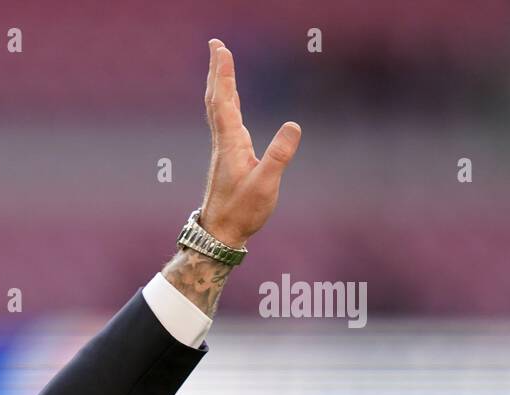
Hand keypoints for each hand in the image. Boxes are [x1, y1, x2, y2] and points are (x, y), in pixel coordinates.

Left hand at [198, 39, 300, 248]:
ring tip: (221, 63)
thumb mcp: (265, 185)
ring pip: (218, 108)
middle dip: (218, 70)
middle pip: (217, 98)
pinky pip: (224, 120)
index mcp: (230, 143)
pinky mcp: (227, 156)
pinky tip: (229, 100)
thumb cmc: (241, 212)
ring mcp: (223, 148)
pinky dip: (225, 102)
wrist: (220, 234)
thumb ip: (278, 156)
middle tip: (216, 45)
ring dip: (220, 83)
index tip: (220, 49)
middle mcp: (223, 141)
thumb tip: (293, 125)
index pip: (225, 100)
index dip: (223, 73)